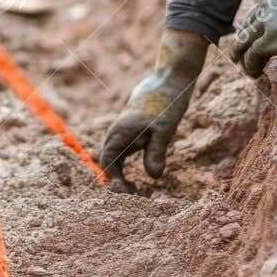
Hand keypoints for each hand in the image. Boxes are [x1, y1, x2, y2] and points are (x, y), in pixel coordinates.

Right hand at [98, 29, 207, 189]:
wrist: (168, 80)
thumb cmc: (167, 103)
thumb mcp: (165, 129)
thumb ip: (157, 152)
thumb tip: (154, 177)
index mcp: (121, 132)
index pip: (108, 161)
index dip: (115, 179)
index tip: (129, 192)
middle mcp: (117, 132)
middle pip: (108, 161)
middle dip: (116, 180)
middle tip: (133, 196)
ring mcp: (122, 132)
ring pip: (114, 158)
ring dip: (120, 175)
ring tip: (135, 191)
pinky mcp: (130, 132)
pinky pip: (121, 153)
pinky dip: (124, 167)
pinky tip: (135, 179)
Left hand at [227, 0, 276, 76]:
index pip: (254, 15)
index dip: (249, 29)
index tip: (248, 38)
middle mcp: (266, 9)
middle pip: (245, 29)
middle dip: (240, 43)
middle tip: (237, 55)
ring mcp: (267, 24)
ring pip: (244, 43)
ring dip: (241, 57)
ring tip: (243, 67)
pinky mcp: (271, 39)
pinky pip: (253, 54)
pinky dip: (251, 65)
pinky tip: (254, 73)